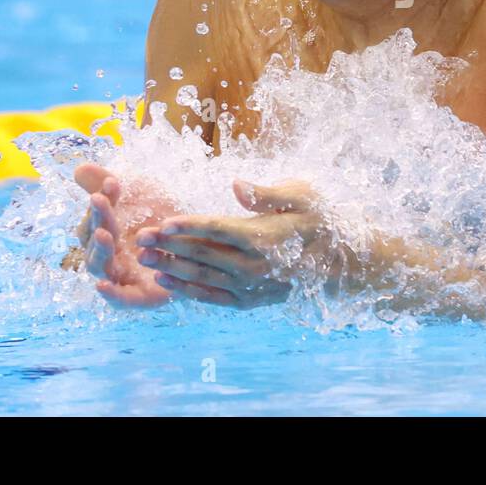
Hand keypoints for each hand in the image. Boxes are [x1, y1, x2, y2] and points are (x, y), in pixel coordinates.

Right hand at [66, 163, 226, 308]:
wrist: (205, 241)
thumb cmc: (167, 215)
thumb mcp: (143, 193)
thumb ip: (110, 183)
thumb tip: (80, 168)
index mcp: (108, 232)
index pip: (93, 219)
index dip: (100, 201)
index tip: (113, 181)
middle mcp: (111, 255)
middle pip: (94, 241)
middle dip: (97, 219)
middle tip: (100, 200)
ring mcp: (123, 276)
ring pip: (100, 267)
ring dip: (100, 250)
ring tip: (104, 233)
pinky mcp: (142, 296)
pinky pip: (122, 300)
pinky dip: (110, 296)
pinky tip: (102, 286)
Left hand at [135, 179, 338, 308]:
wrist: (344, 262)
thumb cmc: (321, 220)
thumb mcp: (302, 197)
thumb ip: (266, 193)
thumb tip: (236, 184)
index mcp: (264, 236)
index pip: (218, 228)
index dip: (189, 225)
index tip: (163, 222)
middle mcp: (254, 265)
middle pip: (203, 253)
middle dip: (169, 245)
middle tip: (141, 238)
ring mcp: (251, 286)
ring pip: (203, 277)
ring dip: (172, 267)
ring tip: (145, 258)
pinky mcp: (251, 300)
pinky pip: (214, 298)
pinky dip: (189, 291)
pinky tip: (168, 282)